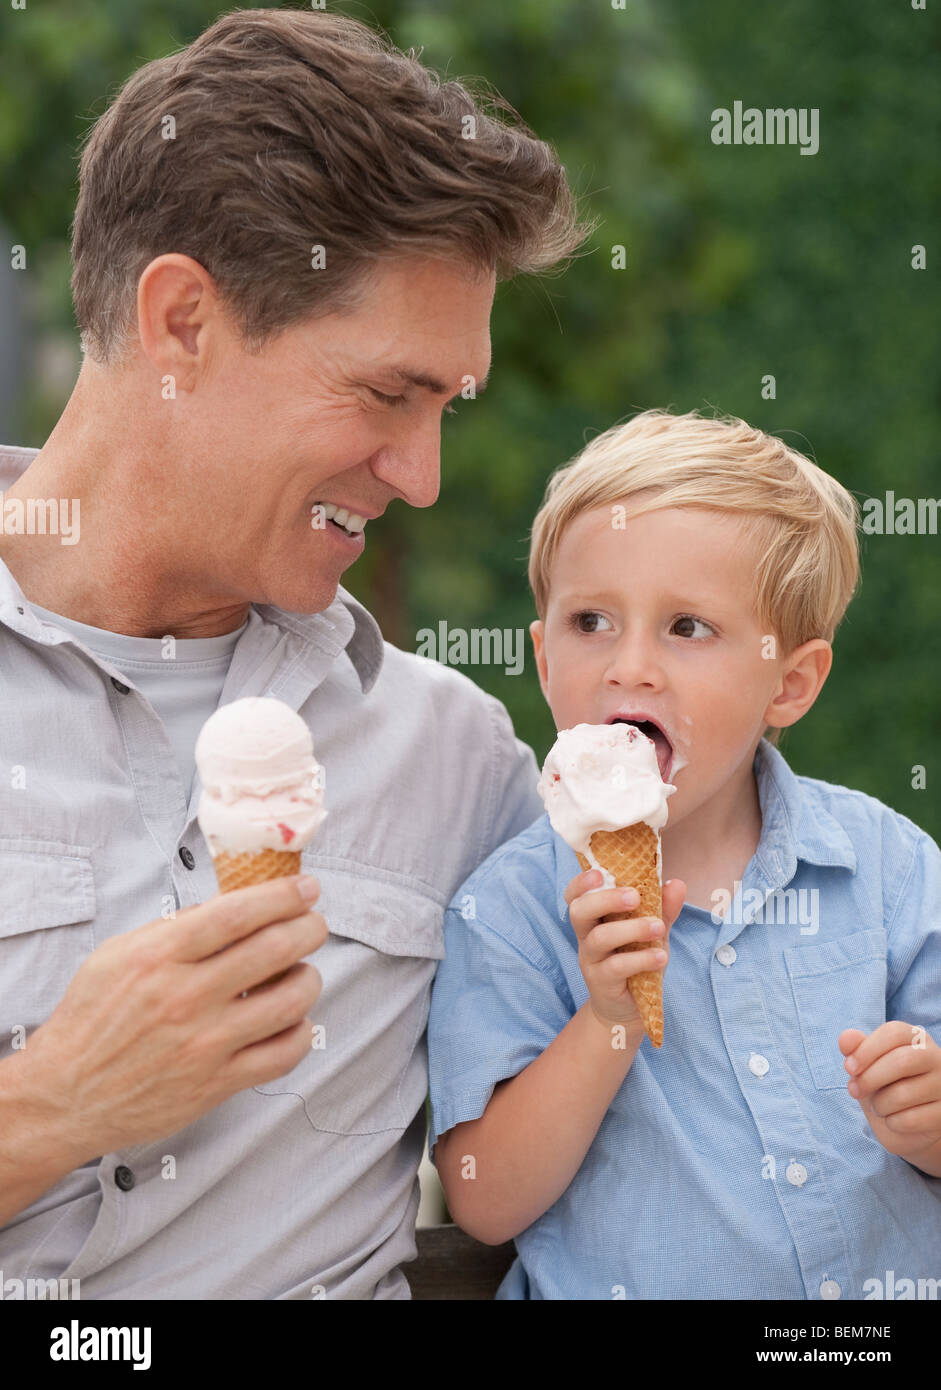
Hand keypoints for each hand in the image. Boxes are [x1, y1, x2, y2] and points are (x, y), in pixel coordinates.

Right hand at [21, 875, 327, 1162]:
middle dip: (309, 928)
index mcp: (160, 956)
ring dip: (309, 978)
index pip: (238, 913)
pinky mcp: (217, 1084)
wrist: (65, 1094)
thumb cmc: (92, 1020)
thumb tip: (230, 905)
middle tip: (314, 924)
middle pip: (274, 949)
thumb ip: (174, 928)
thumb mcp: (118, 954)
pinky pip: (283, 1054)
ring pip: (290, 1001)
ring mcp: (205, 1043)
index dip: (283, 895)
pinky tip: (291, 1020)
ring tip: (302, 972)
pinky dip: (300, 1031)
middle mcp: (186, 997)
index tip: (307, 888)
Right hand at [565, 869, 686, 1030]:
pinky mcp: (602, 982)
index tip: (600, 873)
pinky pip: (616, 967)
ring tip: (658, 928)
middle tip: (634, 897)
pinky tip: (661, 957)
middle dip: (606, 899)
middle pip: (580, 911)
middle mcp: (587, 936)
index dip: (581, 882)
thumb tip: (677, 883)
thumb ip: (662, 909)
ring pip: (600, 938)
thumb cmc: (636, 960)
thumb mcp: (652, 932)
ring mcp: (591, 960)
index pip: (575, 895)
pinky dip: (641, 959)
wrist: (630, 1007)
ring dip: (631, 929)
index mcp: (595, 918)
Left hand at [839, 1022, 940, 1159]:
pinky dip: (892, 1122)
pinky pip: (910, 1120)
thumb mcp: (867, 1065)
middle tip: (854, 1090)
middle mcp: (936, 1058)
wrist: (908, 1125)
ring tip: (877, 1106)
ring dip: (879, 1104)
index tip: (848, 1068)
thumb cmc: (885, 1085)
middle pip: (902, 1061)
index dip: (866, 1049)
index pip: (894, 1032)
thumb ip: (856, 1049)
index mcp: (916, 1038)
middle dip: (869, 1078)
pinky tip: (893, 1120)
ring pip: (903, 1094)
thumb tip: (846, 1038)